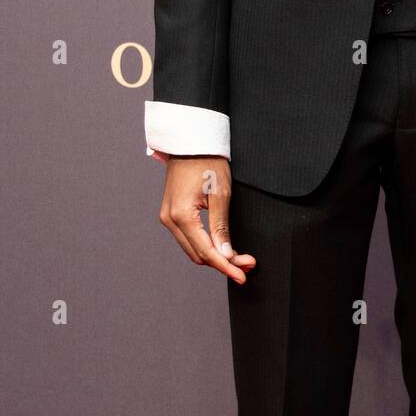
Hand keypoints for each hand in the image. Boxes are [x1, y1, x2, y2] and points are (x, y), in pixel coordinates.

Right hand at [158, 156, 255, 283]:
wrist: (190, 140)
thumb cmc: (207, 161)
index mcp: (181, 216)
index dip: (226, 266)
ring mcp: (168, 217)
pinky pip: (188, 237)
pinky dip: (205, 245)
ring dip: (215, 256)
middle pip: (198, 254)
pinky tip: (221, 247)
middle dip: (223, 262)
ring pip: (192, 248)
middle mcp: (170, 220)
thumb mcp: (220, 194)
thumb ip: (221, 227)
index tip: (243, 275)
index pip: (206, 252)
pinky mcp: (171, 213)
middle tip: (247, 265)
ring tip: (239, 258)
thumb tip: (226, 255)